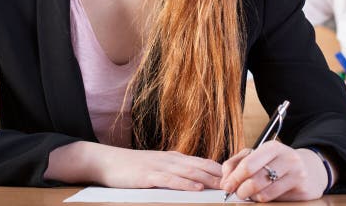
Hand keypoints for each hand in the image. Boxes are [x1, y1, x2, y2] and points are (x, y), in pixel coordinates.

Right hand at [45, 142, 221, 189]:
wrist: (108, 161)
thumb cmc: (133, 167)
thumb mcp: (158, 166)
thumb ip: (176, 170)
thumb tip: (195, 178)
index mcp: (175, 158)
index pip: (203, 162)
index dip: (221, 170)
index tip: (236, 176)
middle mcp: (172, 159)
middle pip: (202, 166)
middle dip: (221, 175)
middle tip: (237, 183)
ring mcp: (161, 166)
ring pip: (190, 173)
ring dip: (209, 180)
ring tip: (225, 187)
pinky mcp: (149, 176)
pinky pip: (171, 180)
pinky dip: (186, 184)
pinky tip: (197, 189)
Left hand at [221, 141, 327, 201]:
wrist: (308, 169)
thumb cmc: (277, 164)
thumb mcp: (258, 156)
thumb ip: (236, 163)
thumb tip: (224, 178)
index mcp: (273, 147)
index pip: (248, 164)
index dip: (233, 178)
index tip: (226, 186)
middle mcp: (287, 158)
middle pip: (254, 180)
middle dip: (241, 190)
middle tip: (238, 193)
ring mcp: (297, 174)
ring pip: (263, 194)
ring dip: (252, 197)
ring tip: (252, 194)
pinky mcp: (302, 189)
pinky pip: (275, 200)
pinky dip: (264, 200)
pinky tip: (265, 195)